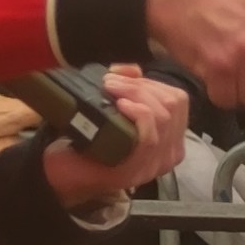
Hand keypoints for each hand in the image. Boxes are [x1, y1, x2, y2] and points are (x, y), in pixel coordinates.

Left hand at [44, 70, 189, 213]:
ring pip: (163, 117)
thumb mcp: (118, 111)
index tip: (124, 76)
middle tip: (112, 80)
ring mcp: (154, 165)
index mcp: (171, 138)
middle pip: (173, 105)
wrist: (65, 174)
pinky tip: (121, 106)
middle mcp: (169, 154)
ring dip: (136, 94)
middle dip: (142, 85)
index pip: (179, 101)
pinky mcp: (135, 170)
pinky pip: (150, 137)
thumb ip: (131, 89)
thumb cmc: (93, 140)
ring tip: (111, 87)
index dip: (153, 82)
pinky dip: (138, 115)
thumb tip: (133, 70)